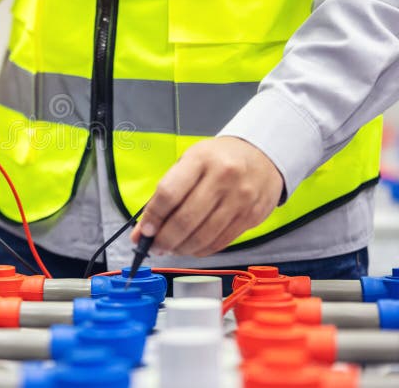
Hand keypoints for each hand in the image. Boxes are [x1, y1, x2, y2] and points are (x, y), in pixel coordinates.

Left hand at [130, 136, 283, 256]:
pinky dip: (200, 250)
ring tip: (171, 248)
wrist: (262, 155)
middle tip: (154, 246)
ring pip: (203, 236)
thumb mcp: (189, 162)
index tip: (144, 231)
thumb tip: (144, 230)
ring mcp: (240, 199)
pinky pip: (220, 242)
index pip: (169, 193)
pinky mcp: (251, 216)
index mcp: (200, 159)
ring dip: (181, 249)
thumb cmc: (218, 159)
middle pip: (185, 220)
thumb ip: (166, 194)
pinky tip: (191, 247)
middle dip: (164, 240)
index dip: (153, 217)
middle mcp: (223, 178)